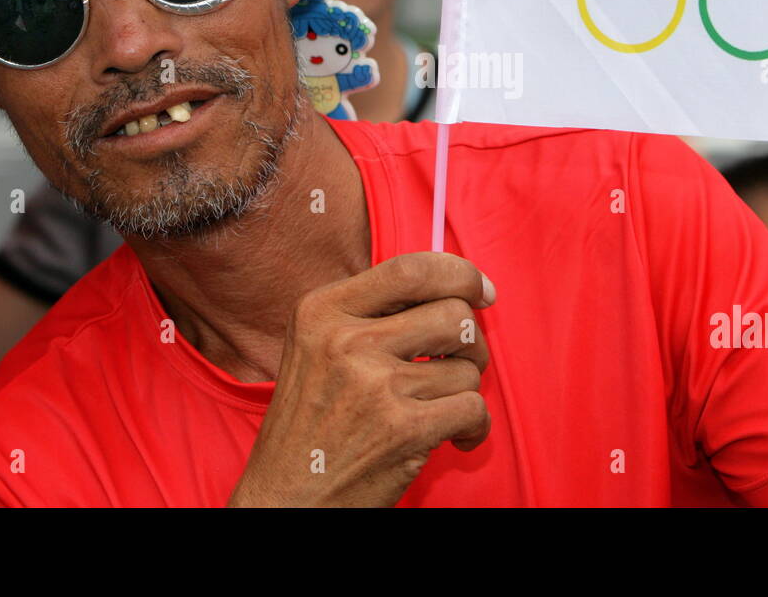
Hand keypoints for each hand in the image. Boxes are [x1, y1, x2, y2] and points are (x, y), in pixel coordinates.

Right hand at [227, 252, 493, 506]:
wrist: (286, 500)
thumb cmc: (311, 425)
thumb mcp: (317, 347)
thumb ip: (373, 311)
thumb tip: (463, 289)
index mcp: (322, 311)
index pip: (411, 269)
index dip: (460, 274)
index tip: (481, 291)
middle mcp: (346, 340)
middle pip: (453, 313)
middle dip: (472, 342)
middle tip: (460, 363)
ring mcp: (375, 385)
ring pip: (467, 365)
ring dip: (466, 390)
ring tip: (441, 408)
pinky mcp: (403, 430)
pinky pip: (473, 408)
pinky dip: (475, 427)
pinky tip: (455, 438)